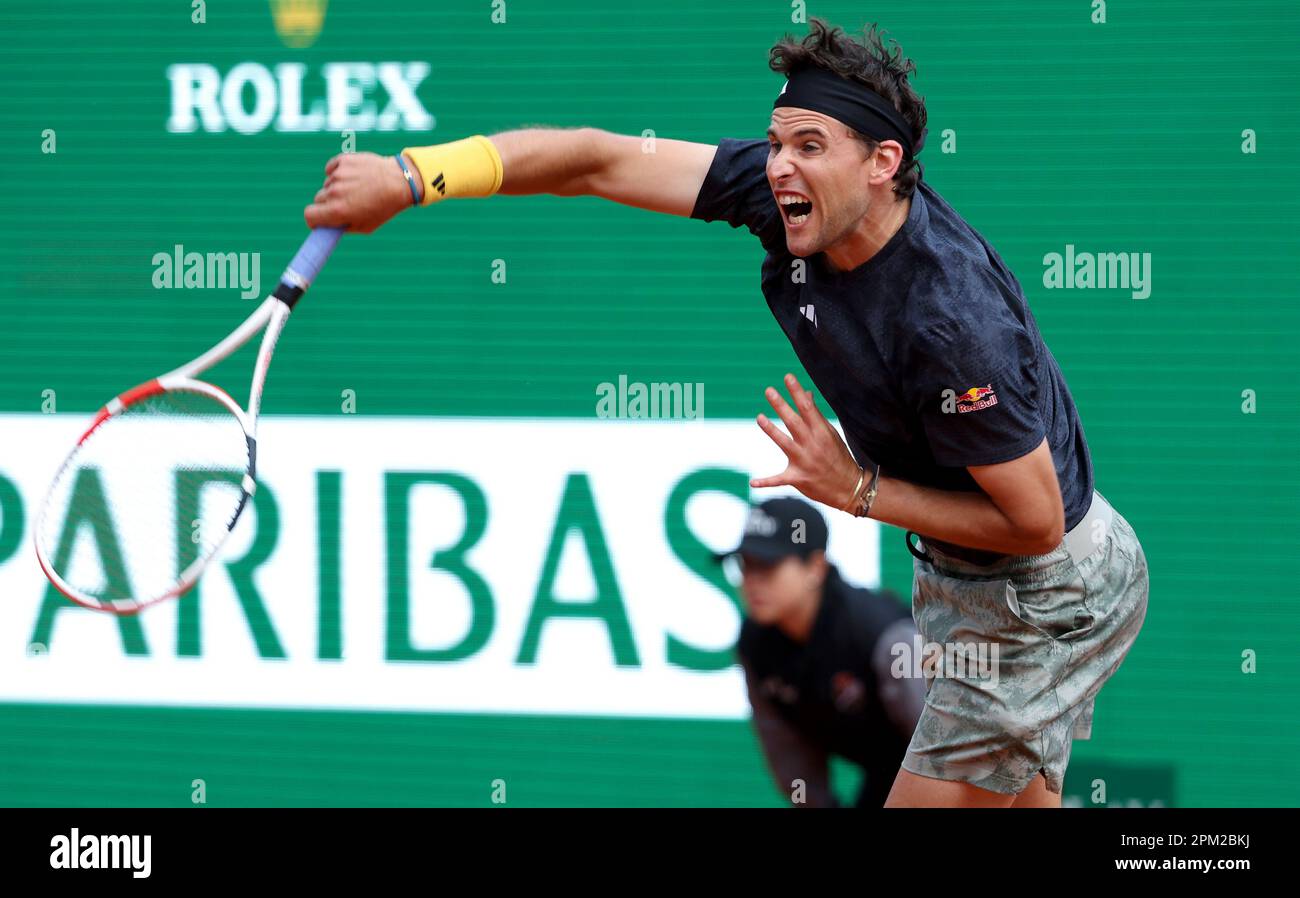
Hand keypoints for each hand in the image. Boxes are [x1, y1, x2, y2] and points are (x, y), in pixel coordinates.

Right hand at [304, 152, 415, 233]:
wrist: (400, 181)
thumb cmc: (384, 207)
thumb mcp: (365, 226)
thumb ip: (343, 227)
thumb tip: (327, 225)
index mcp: (338, 210)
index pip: (309, 215)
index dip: (313, 219)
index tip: (319, 219)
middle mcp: (335, 192)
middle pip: (318, 199)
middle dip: (328, 203)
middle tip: (345, 204)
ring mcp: (338, 174)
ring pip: (327, 184)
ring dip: (337, 187)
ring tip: (358, 188)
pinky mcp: (343, 160)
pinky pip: (332, 168)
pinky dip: (338, 172)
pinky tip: (353, 176)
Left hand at [751, 373, 863, 510]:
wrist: (849, 487)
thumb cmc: (838, 456)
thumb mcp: (829, 433)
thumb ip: (814, 415)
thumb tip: (805, 394)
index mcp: (821, 432)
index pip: (807, 408)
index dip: (797, 392)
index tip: (788, 377)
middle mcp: (812, 445)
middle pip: (794, 422)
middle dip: (781, 405)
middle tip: (769, 390)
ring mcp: (805, 462)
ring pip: (785, 444)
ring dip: (771, 430)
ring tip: (759, 418)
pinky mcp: (798, 478)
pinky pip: (779, 480)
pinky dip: (765, 482)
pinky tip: (752, 482)